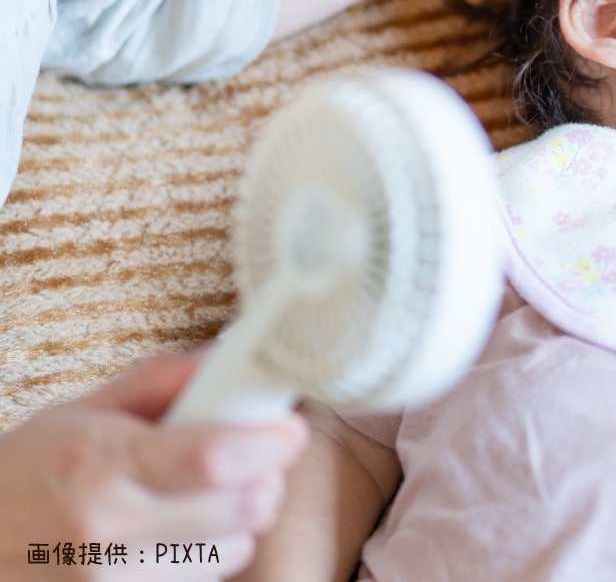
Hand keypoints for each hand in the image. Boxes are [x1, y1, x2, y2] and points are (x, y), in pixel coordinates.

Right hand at [0, 351, 309, 581]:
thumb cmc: (25, 473)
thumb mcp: (82, 411)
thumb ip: (162, 381)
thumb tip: (231, 355)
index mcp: (100, 464)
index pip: (214, 459)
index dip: (270, 442)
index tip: (290, 429)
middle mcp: (109, 530)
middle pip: (246, 508)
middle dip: (265, 477)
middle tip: (254, 459)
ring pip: (237, 548)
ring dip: (236, 521)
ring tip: (198, 500)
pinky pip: (207, 580)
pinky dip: (207, 555)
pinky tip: (173, 536)